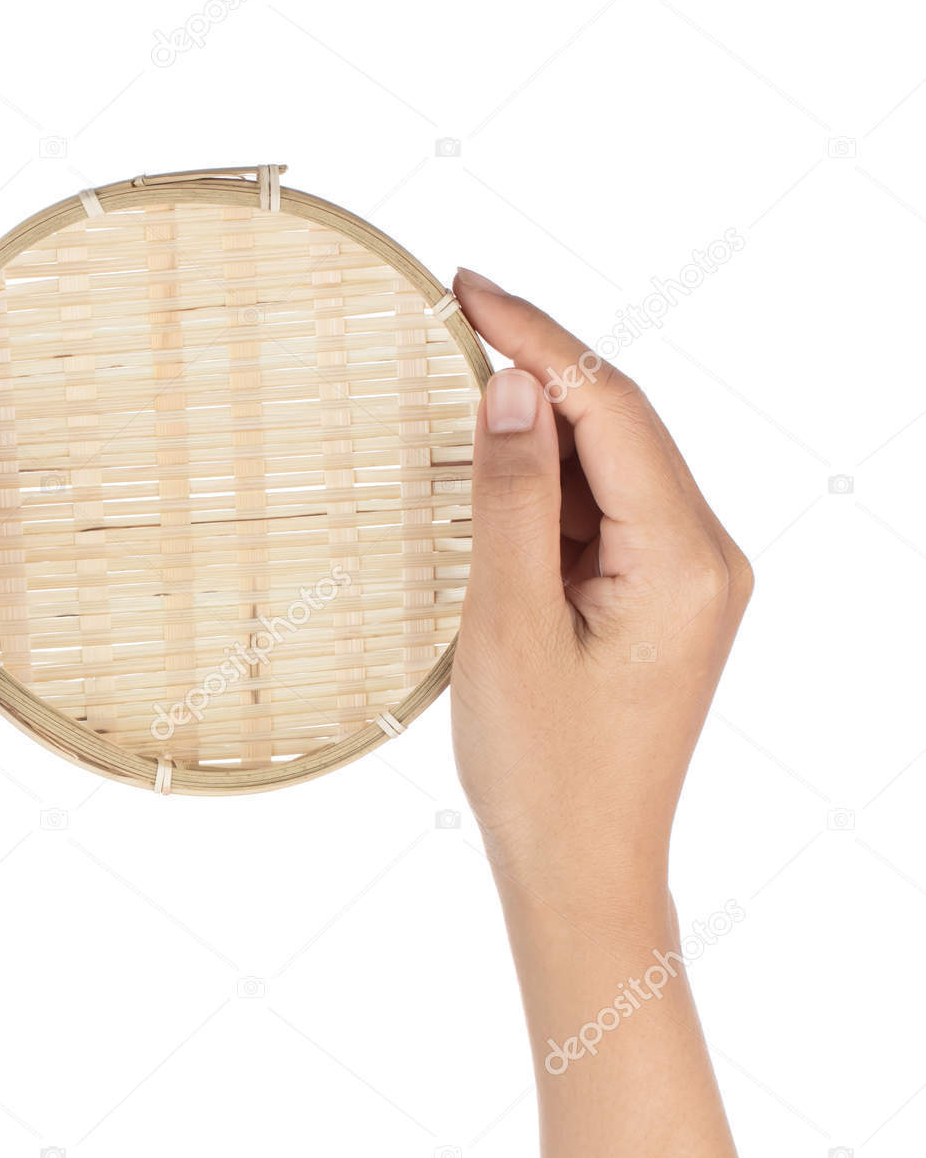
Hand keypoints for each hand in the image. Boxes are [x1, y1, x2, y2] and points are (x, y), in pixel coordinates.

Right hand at [448, 269, 752, 922]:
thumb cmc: (545, 770)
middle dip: (537, 371)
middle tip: (450, 317)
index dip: (537, 339)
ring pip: (611, 470)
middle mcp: (706, 559)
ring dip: (537, 435)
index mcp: (685, 560)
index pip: (612, 409)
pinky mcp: (661, 604)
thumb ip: (514, 500)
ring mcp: (689, 582)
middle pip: (621, 427)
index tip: (465, 289)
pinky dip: (548, 492)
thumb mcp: (510, 626)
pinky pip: (605, 518)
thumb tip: (510, 388)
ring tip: (453, 395)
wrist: (582, 868)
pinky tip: (493, 480)